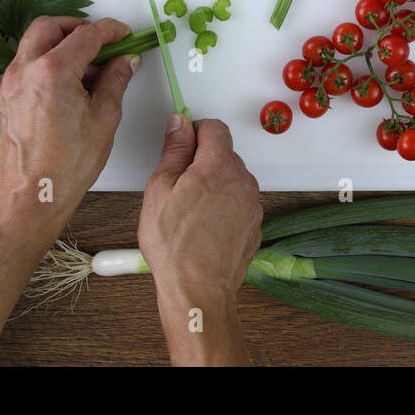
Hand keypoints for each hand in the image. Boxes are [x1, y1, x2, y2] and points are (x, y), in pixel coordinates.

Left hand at [0, 16, 138, 232]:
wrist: (34, 193)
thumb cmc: (65, 164)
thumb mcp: (105, 118)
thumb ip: (116, 80)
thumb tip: (124, 62)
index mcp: (53, 71)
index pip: (86, 35)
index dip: (110, 30)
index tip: (123, 34)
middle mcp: (26, 71)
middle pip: (51, 26)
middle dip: (78, 26)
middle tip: (102, 40)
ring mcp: (12, 83)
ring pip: (34, 42)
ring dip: (61, 42)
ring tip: (88, 64)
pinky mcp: (7, 96)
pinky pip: (27, 63)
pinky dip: (48, 60)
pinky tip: (70, 81)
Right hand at [138, 115, 262, 364]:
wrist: (198, 290)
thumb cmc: (175, 246)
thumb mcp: (160, 189)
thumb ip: (174, 150)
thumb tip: (179, 124)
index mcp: (218, 167)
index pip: (215, 128)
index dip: (196, 130)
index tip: (182, 140)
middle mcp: (242, 181)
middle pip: (224, 154)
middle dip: (202, 160)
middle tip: (178, 184)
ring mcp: (252, 204)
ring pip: (232, 179)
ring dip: (214, 184)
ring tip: (189, 211)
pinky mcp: (254, 224)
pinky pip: (238, 202)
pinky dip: (224, 206)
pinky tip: (204, 225)